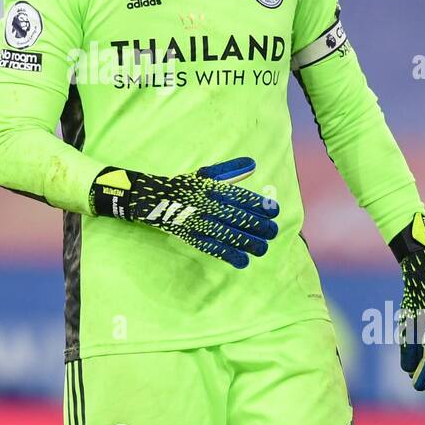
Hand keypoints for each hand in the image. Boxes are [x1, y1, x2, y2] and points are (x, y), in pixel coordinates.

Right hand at [91, 156, 279, 268]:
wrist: (149, 197)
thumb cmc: (182, 185)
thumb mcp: (204, 174)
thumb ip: (229, 171)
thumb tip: (253, 164)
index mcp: (209, 186)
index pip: (237, 196)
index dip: (257, 204)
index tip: (274, 211)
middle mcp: (203, 203)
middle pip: (234, 216)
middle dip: (256, 225)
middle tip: (273, 232)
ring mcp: (195, 220)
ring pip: (225, 234)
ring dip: (246, 242)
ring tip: (262, 249)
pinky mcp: (188, 235)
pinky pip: (210, 246)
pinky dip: (227, 254)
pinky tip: (242, 261)